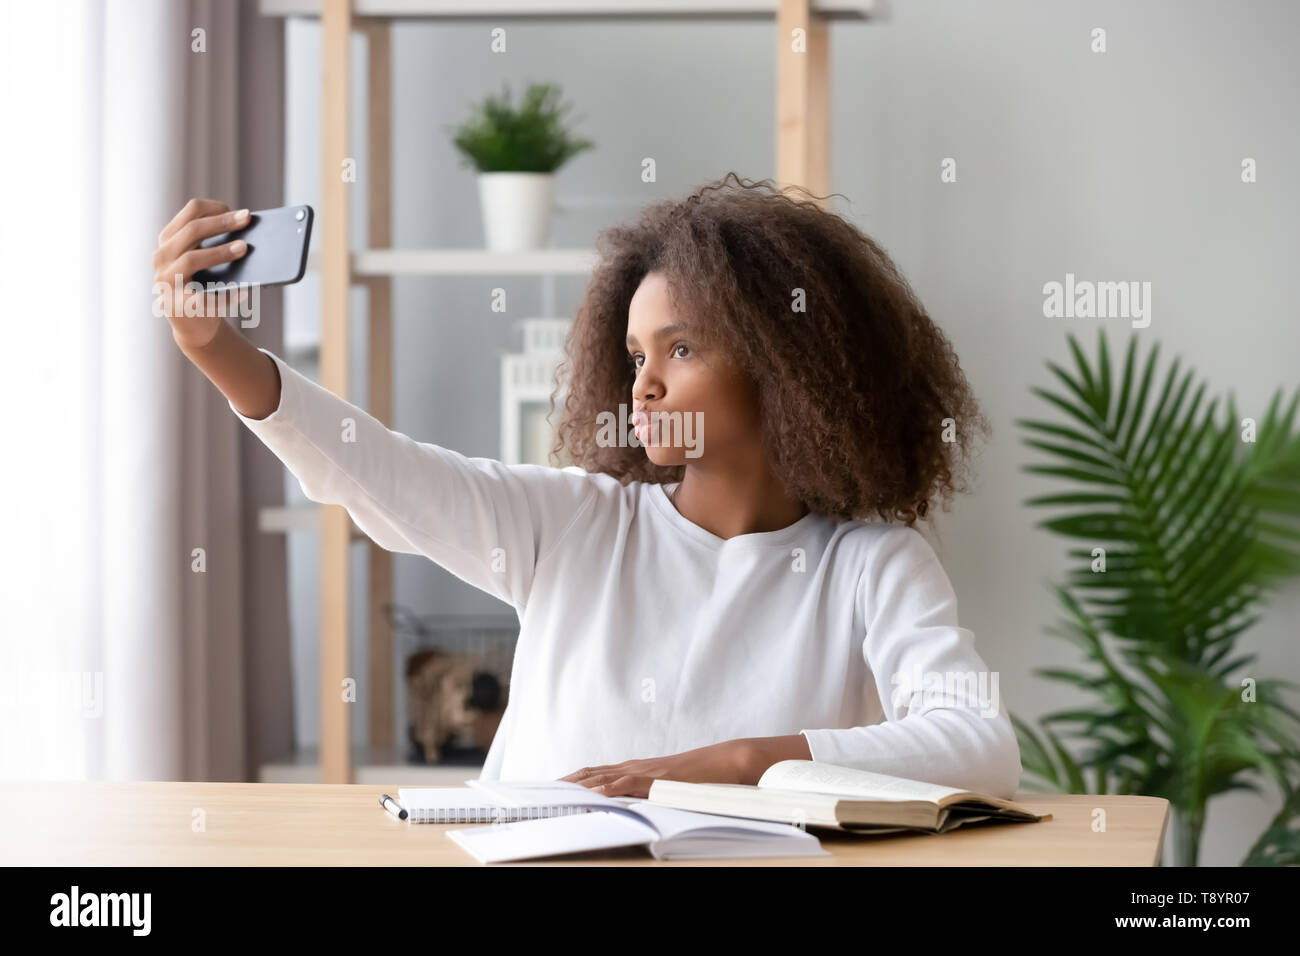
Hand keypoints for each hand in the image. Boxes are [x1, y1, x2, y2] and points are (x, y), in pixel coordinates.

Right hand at [153, 198, 250, 349]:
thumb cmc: (205, 286)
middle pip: (191, 231)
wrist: (194, 325)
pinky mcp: (176, 304)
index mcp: (169, 240)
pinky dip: (224, 295)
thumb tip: (248, 230)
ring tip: (244, 249)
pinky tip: (243, 292)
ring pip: (191, 259)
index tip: (242, 212)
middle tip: (247, 220)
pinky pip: (201, 297)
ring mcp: (165, 280)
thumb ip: (216, 243)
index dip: (216, 209)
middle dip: (222, 223)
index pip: (190, 213)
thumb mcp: (206, 260)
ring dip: (220, 252)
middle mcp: (162, 257)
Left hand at [557, 739, 752, 798]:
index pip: (593, 773)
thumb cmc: (694, 776)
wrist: (721, 761)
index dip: (571, 780)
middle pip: (591, 773)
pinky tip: (598, 794)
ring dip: (580, 785)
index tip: (550, 788)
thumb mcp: (661, 785)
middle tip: (542, 792)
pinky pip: (631, 783)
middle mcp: (633, 767)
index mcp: (632, 769)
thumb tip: (623, 804)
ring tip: (558, 793)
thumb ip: (642, 791)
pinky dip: (612, 788)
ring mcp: (645, 772)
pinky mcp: (658, 779)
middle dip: (565, 782)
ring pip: (605, 777)